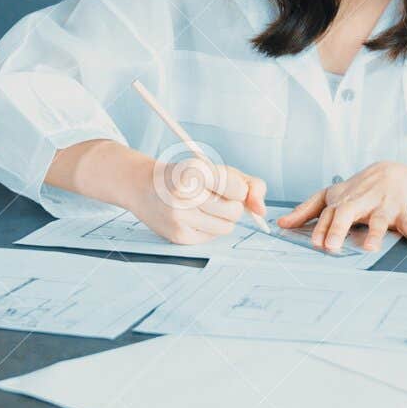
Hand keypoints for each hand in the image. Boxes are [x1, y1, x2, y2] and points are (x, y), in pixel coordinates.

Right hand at [129, 154, 267, 244]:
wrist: (144, 187)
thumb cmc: (187, 176)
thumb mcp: (218, 170)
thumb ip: (250, 184)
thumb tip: (262, 211)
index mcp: (194, 170)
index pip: (238, 189)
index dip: (237, 188)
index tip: (224, 184)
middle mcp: (183, 194)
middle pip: (234, 211)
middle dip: (232, 205)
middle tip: (215, 197)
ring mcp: (179, 217)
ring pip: (226, 227)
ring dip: (223, 219)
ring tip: (206, 207)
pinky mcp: (178, 236)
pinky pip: (212, 237)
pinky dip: (210, 227)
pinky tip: (195, 216)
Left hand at [278, 161, 406, 252]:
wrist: (392, 172)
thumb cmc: (357, 189)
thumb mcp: (330, 196)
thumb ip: (306, 210)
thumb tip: (282, 223)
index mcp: (342, 201)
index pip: (328, 214)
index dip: (321, 228)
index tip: (315, 243)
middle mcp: (361, 202)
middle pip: (347, 213)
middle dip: (339, 229)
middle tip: (331, 246)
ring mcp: (381, 206)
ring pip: (378, 219)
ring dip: (375, 233)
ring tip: (370, 247)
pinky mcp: (401, 210)